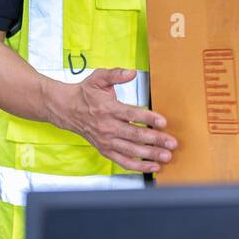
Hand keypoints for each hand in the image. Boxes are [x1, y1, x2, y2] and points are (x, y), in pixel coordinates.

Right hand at [45, 68, 177, 172]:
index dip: (148, 118)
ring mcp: (106, 141)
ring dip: (150, 154)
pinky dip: (138, 166)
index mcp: (108, 109)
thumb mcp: (99, 78)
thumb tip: (131, 72)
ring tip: (166, 156)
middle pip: (135, 135)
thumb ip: (116, 74)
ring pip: (131, 150)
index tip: (163, 122)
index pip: (131, 115)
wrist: (66, 109)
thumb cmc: (85, 93)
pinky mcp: (105, 150)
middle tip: (172, 143)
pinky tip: (152, 166)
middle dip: (155, 139)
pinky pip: (123, 161)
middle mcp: (107, 127)